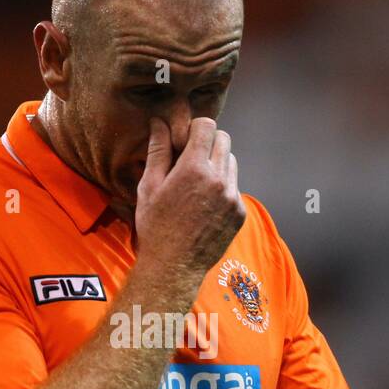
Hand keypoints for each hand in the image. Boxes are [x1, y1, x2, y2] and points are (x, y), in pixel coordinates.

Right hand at [134, 117, 245, 278]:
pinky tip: (204, 206)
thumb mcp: (149, 186)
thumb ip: (158, 150)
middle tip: (190, 160)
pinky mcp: (240, 213)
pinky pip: (234, 187)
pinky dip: (222, 189)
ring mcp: (233, 197)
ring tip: (197, 185)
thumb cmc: (155, 226)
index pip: (207, 125)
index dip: (194, 128)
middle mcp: (219, 180)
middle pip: (224, 139)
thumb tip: (158, 122)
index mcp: (194, 169)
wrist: (173, 267)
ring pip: (231, 162)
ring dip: (217, 165)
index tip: (184, 140)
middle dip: (207, 143)